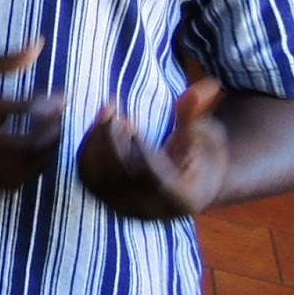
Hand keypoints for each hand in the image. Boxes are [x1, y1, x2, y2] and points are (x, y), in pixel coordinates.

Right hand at [0, 40, 64, 188]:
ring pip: (18, 173)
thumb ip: (3, 61)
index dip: (49, 104)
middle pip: (26, 146)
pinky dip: (23, 174)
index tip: (62, 97)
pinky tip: (28, 159)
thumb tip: (41, 46)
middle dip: (52, 132)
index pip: (21, 110)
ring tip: (49, 141)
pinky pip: (1, 185)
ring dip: (41, 158)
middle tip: (59, 119)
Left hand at [77, 78, 227, 217]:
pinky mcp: (110, 199)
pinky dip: (88, 148)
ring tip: (109, 114)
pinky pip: (88, 176)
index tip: (132, 122)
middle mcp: (152, 209)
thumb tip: (205, 85)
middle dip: (110, 140)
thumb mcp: (205, 134)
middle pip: (119, 179)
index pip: (152, 178)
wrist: (192, 180)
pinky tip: (99, 124)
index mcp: (181, 198)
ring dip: (96, 141)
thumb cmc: (201, 153)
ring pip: (98, 178)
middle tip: (113, 109)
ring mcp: (128, 207)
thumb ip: (196, 114)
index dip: (137, 149)